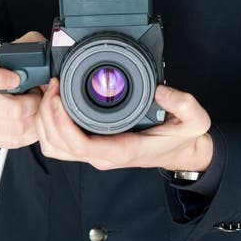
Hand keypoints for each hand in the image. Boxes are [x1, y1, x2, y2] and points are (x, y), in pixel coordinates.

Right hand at [0, 30, 49, 148]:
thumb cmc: (0, 66)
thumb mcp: (12, 49)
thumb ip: (29, 48)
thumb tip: (48, 66)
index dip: (4, 79)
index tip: (18, 78)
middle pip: (10, 109)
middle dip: (33, 103)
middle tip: (39, 95)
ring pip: (15, 128)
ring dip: (35, 118)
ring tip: (37, 106)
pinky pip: (12, 140)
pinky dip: (29, 132)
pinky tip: (33, 120)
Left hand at [34, 78, 212, 172]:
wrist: (182, 151)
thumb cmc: (182, 137)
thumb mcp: (194, 119)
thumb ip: (182, 104)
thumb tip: (161, 91)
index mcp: (122, 150)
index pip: (79, 144)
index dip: (61, 120)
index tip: (58, 93)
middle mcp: (104, 156)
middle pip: (58, 146)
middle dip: (47, 115)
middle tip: (52, 85)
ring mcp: (96, 153)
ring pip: (55, 147)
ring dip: (45, 120)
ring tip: (51, 90)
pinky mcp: (93, 147)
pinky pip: (61, 143)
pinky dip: (51, 124)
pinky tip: (56, 102)